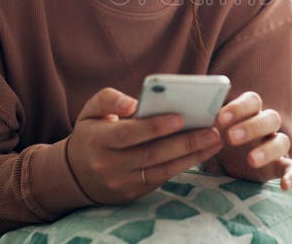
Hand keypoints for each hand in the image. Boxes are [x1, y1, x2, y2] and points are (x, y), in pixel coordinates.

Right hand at [67, 87, 223, 204]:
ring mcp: (123, 182)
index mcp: (98, 141)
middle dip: (185, 142)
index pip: (128, 134)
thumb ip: (109, 99)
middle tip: (212, 130)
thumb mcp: (90, 111)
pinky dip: (185, 165)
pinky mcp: (134, 192)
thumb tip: (132, 102)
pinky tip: (203, 152)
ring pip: (162, 170)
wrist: (75, 174)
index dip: (154, 127)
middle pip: (151, 154)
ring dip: (192, 156)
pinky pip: (163, 178)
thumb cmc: (91, 134)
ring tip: (215, 140)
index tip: (180, 117)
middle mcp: (109, 165)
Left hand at [210, 91, 291, 190]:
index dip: (239, 108)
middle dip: (252, 127)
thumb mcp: (210, 132)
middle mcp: (266, 126)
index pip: (252, 100)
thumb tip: (191, 119)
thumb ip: (205, 124)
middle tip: (231, 138)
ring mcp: (275, 145)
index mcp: (250, 112)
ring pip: (282, 141)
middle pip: (270, 118)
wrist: (228, 163)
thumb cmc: (218, 140)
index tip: (220, 119)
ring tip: (251, 161)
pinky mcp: (280, 165)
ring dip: (268, 150)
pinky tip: (284, 186)